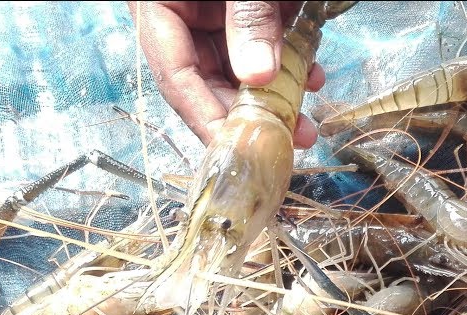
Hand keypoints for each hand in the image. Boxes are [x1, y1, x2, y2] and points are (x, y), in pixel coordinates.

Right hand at [129, 1, 324, 148]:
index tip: (234, 148)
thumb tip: (258, 78)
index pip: (173, 73)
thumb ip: (248, 17)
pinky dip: (283, 65)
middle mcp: (178, 11)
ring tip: (304, 120)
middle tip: (284, 140)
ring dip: (270, 96)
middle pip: (204, 79)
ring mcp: (208, 10)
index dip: (204, 115)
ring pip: (234, 68)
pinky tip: (309, 77)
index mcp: (157, 0)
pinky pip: (256, 45)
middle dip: (246, 114)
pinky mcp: (239, 7)